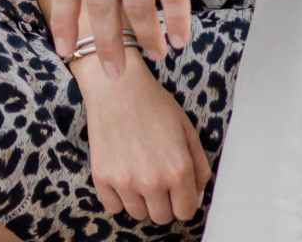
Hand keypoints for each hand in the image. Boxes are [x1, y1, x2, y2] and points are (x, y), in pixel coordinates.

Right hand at [75, 51, 210, 223]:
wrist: (117, 85)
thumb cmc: (154, 104)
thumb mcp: (187, 129)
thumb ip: (199, 167)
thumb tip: (195, 196)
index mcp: (178, 169)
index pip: (185, 211)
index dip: (183, 200)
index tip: (177, 189)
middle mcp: (153, 181)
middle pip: (161, 217)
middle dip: (163, 201)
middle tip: (157, 176)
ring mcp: (125, 181)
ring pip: (138, 214)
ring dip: (141, 198)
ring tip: (139, 168)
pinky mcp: (102, 178)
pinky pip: (114, 207)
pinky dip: (119, 195)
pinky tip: (122, 169)